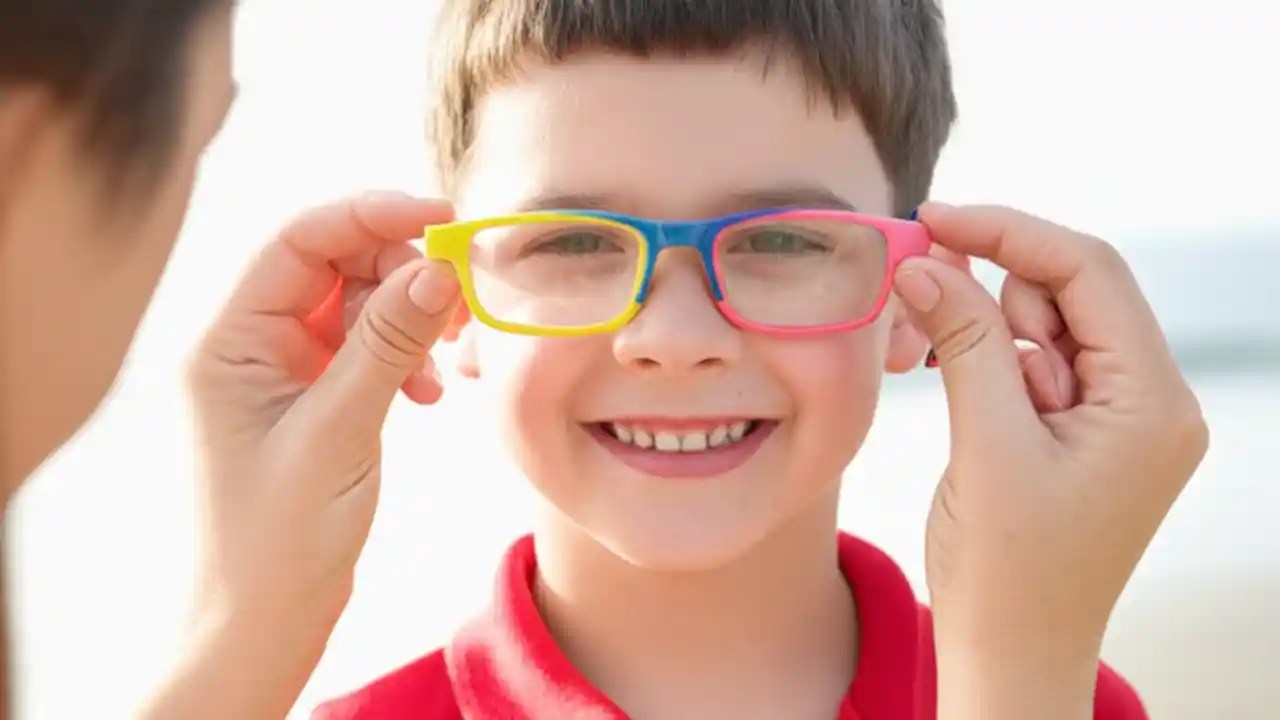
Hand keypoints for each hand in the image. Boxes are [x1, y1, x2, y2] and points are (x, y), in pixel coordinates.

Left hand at [143, 192, 461, 718]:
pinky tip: (428, 394)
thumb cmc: (276, 541)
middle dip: (402, 269)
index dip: (371, 216)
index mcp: (228, 341)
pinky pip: (367, 348)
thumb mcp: (338, 434)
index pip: (299, 241)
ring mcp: (284, 372)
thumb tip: (439, 267)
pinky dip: (405, 357)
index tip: (445, 219)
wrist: (262, 625)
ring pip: (358, 305)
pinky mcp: (315, 400)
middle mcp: (251, 345)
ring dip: (409, 317)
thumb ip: (386, 345)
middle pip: (334, 264)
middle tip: (460, 297)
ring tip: (445, 358)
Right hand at [893, 204, 1207, 717]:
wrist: (1010, 653)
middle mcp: (1152, 400)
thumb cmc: (1006, 572)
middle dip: (993, 285)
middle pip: (1071, 291)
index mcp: (1152, 402)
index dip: (1010, 232)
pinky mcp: (1086, 430)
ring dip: (985, 328)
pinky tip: (956, 384)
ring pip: (1046, 323)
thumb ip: (964, 339)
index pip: (1090, 273)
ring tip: (939, 372)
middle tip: (916, 291)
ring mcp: (1121, 416)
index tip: (936, 216)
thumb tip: (926, 260)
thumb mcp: (985, 445)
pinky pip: (1036, 362)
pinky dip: (988, 357)